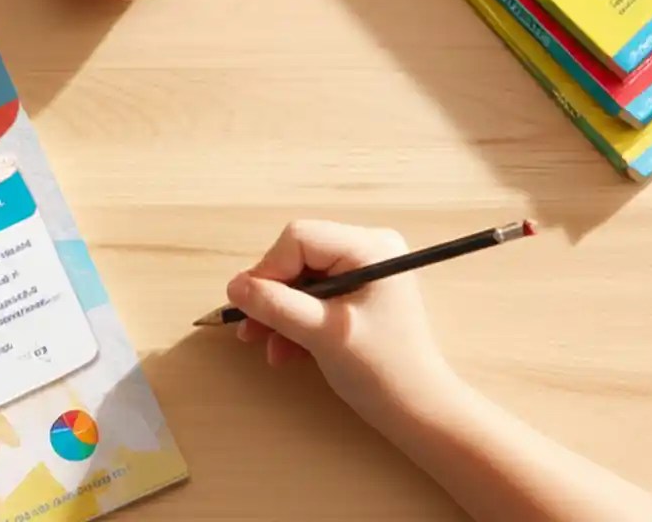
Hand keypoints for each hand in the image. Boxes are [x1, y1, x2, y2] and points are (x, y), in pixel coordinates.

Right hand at [226, 220, 454, 418]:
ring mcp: (363, 271)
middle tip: (250, 329)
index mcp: (370, 248)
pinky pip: (313, 297)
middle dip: (272, 296)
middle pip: (297, 257)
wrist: (418, 412)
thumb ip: (276, 306)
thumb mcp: (322, 335)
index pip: (300, 239)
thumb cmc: (382, 371)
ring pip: (300, 279)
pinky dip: (295, 322)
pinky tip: (285, 351)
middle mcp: (369, 249)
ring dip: (279, 313)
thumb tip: (234, 286)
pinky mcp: (357, 293)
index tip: (251, 307)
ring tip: (266, 346)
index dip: (269, 270)